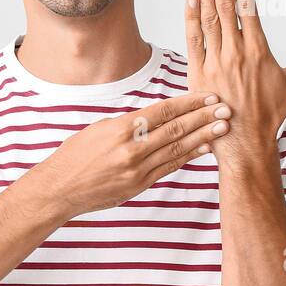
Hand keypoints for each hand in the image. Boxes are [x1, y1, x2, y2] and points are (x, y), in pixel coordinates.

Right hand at [47, 90, 232, 214]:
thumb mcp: (98, 130)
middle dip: (203, 117)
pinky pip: (169, 167)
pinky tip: (204, 149)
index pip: (163, 111)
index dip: (189, 103)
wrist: (59, 189)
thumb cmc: (75, 156)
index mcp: (120, 129)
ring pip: (177, 149)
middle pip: (176, 129)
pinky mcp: (138, 185)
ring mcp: (136, 169)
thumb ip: (128, 123)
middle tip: (226, 108)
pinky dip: (188, 157)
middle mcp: (131, 149)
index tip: (208, 96)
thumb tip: (154, 116)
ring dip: (203, 136)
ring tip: (223, 127)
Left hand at [185, 0, 285, 163]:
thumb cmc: (270, 113)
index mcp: (259, 50)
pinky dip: (191, 19)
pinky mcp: (198, 74)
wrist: (244, 143)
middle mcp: (236, 52)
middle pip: (226, 6)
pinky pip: (193, 41)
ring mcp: (215, 62)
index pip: (248, 7)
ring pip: (209, 19)